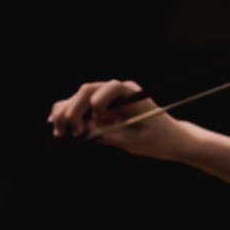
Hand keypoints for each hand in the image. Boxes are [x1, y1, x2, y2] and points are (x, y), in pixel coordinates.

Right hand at [47, 79, 188, 159]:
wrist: (170, 140)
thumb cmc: (159, 139)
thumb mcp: (135, 140)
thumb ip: (110, 134)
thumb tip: (82, 129)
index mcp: (131, 93)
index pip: (108, 88)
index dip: (98, 103)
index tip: (99, 121)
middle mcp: (116, 92)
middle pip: (86, 91)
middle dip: (73, 110)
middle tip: (69, 132)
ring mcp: (106, 99)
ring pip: (77, 98)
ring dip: (65, 114)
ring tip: (59, 133)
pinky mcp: (99, 109)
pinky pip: (78, 108)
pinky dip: (67, 116)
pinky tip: (59, 129)